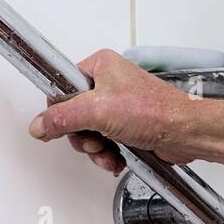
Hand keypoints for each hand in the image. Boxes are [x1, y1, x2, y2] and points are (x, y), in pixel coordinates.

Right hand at [29, 48, 199, 172]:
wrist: (184, 133)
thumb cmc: (155, 111)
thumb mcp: (98, 111)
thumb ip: (63, 118)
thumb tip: (39, 124)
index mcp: (100, 66)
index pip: (62, 88)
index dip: (60, 112)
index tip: (62, 126)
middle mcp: (108, 83)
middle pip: (73, 115)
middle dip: (82, 136)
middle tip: (94, 140)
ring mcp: (116, 105)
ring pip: (87, 132)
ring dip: (95, 149)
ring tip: (108, 151)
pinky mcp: (125, 125)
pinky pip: (103, 141)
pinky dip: (107, 154)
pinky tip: (117, 157)